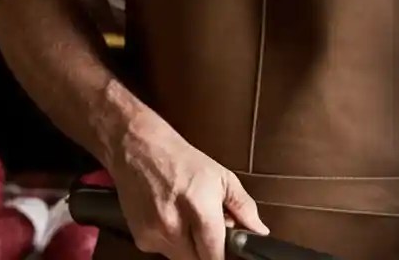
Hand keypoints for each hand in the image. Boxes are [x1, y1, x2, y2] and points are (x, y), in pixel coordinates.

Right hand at [106, 112, 268, 259]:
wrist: (138, 148)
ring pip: (181, 258)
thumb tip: (260, 231)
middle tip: (207, 229)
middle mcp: (175, 227)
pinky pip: (163, 250)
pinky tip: (169, 218)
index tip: (227, 250)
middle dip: (207, 251)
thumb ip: (243, 206)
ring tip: (187, 219)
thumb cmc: (180, 159)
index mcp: (200, 209)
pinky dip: (170, 241)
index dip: (223, 256)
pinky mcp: (141, 238)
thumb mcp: (221, 176)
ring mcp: (155, 234)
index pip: (215, 257)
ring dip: (189, 247)